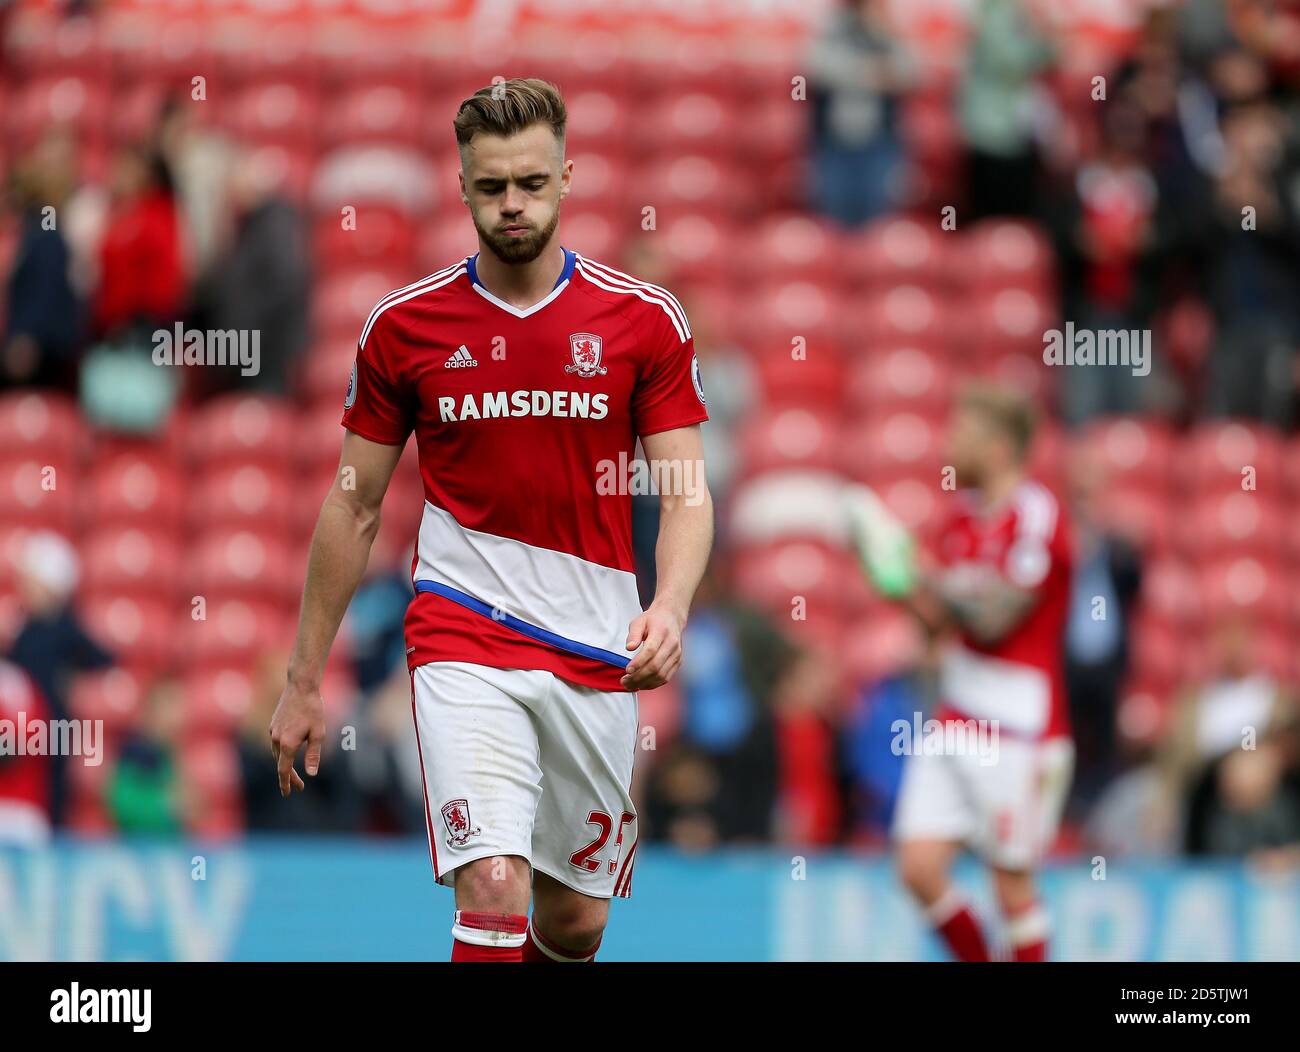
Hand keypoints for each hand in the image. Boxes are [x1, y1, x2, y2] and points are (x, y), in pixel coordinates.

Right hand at [268, 681, 325, 796]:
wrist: (300, 686)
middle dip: (289, 777)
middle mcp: (276, 739)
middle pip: (280, 764)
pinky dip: (282, 752)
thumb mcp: (319, 733)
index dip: (286, 783)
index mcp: (287, 743)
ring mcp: (272, 731)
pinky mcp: (273, 724)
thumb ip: (314, 754)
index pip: (284, 770)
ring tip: (294, 773)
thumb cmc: (313, 709)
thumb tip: (312, 773)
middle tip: (299, 787)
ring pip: (277, 753)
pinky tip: (291, 751)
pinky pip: (276, 743)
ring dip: (285, 764)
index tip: (289, 793)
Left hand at [620, 605, 684, 690]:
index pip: (651, 650)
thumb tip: (629, 647)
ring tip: (630, 685)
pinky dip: (652, 684)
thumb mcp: (639, 621)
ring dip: (644, 683)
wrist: (672, 618)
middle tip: (624, 681)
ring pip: (661, 675)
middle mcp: (672, 644)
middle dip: (638, 677)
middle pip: (656, 666)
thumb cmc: (653, 620)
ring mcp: (676, 655)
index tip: (627, 670)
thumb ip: (633, 634)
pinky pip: (666, 678)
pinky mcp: (678, 662)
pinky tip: (641, 684)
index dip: (639, 662)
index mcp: (661, 632)